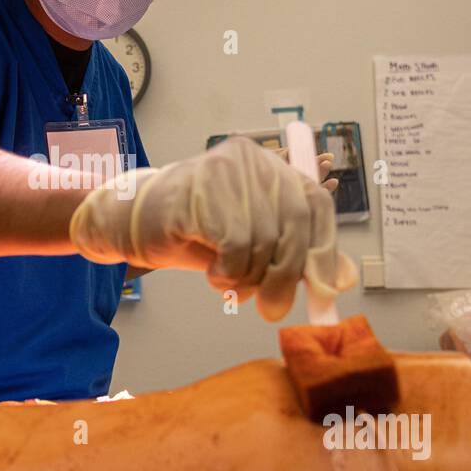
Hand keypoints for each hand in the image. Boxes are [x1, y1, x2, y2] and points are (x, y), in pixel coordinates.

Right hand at [69, 137, 355, 320]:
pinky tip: (214, 274)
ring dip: (247, 277)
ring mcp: (226, 172)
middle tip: (272, 310)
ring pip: (263, 241)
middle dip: (286, 276)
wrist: (132, 224)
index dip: (324, 249)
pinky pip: (236, 245)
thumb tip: (338, 280)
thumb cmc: (196, 235)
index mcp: (271, 166)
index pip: (316, 203)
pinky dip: (228, 273)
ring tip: (227, 281)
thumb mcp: (250, 244)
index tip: (323, 291)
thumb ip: (290, 253)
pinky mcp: (201, 193)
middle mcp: (253, 160)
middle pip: (294, 224)